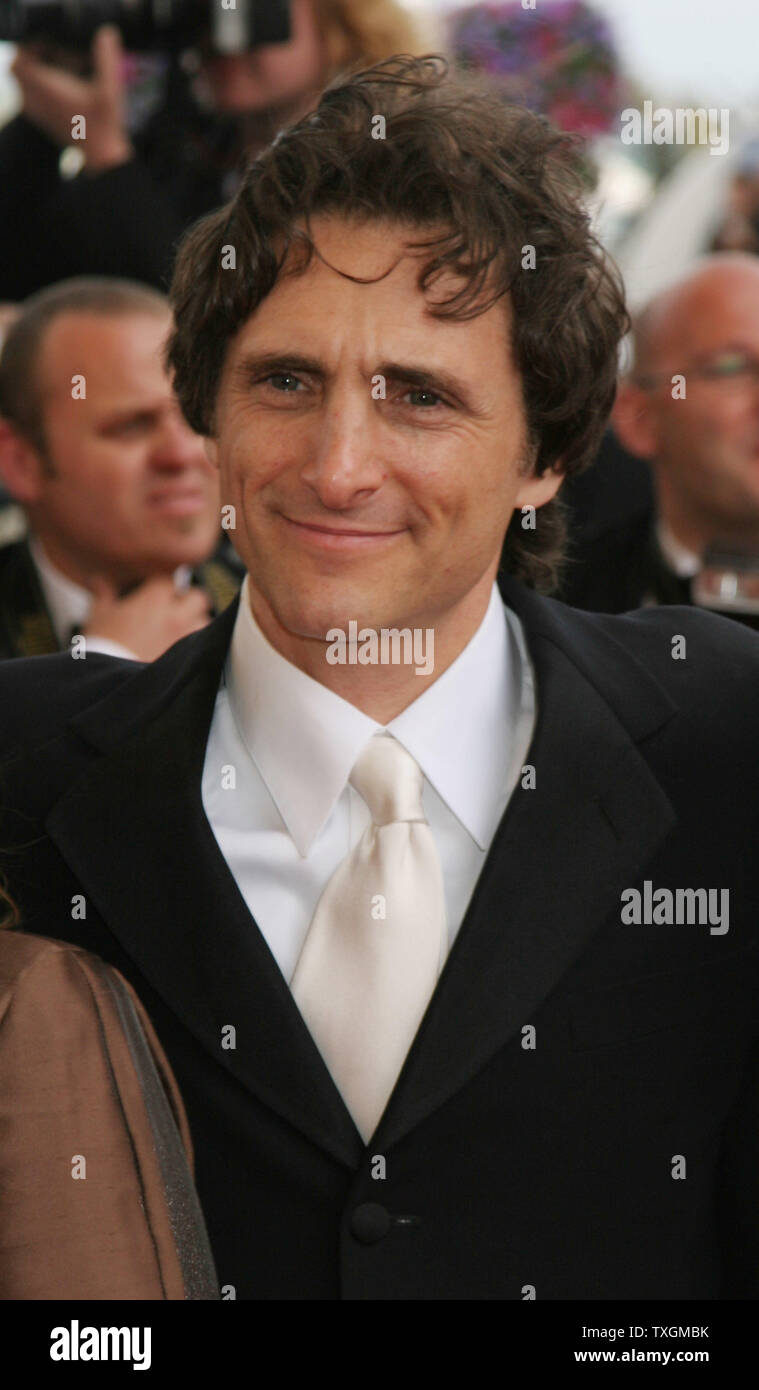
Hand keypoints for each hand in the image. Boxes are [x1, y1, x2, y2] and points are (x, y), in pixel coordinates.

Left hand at [11, 26, 133, 170]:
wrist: (101, 157)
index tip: (54, 47)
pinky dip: (44, 85)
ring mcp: (37, 110)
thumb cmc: (105, 125)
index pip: (20, 61)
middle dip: (35, 57)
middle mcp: (36, 100)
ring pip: (24, 81)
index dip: (32, 48)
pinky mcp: (43, 117)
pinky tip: (66, 87)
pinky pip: (31, 94)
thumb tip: (107, 33)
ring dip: (39, 70)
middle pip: (20, 68)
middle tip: (59, 58)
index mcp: (46, 89)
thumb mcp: (110, 89)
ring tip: (64, 71)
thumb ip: (107, 59)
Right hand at [84, 575, 211, 660]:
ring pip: (205, 621)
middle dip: (189, 601)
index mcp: (154, 600)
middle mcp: (175, 615)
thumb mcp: (99, 616)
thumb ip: (103, 594)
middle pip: (198, 597)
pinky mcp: (188, 657)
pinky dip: (196, 644)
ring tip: (182, 630)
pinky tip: (184, 648)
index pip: (170, 581)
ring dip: (196, 623)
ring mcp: (185, 637)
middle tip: (177, 609)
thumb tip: (99, 581)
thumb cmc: (104, 647)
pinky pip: (201, 645)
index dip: (165, 587)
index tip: (160, 593)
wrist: (111, 680)